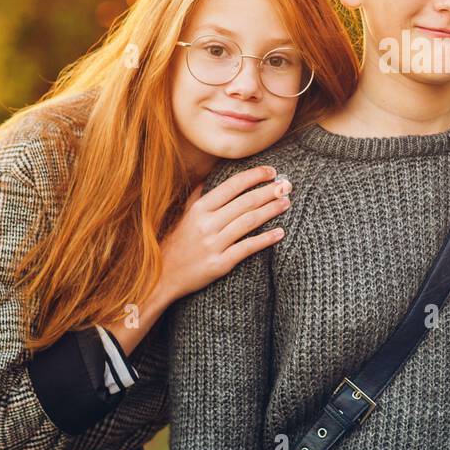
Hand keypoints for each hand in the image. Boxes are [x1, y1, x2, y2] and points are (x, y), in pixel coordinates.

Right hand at [158, 165, 290, 301]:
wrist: (162, 278)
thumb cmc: (176, 244)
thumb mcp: (183, 216)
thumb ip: (197, 196)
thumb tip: (207, 176)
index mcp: (199, 209)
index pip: (232, 186)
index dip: (254, 176)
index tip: (272, 171)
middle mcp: (206, 224)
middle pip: (245, 202)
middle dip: (269, 192)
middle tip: (287, 185)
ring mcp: (213, 244)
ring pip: (249, 222)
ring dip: (271, 211)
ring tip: (286, 203)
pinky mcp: (219, 264)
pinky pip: (247, 248)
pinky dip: (265, 239)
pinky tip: (280, 233)